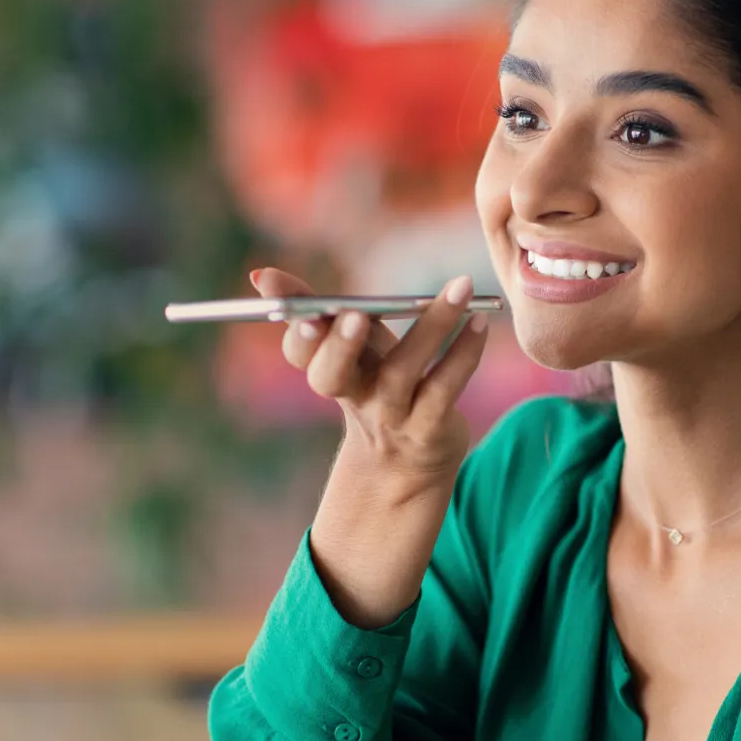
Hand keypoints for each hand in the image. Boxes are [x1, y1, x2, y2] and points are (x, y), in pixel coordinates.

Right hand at [258, 267, 489, 479]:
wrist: (407, 465)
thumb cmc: (376, 388)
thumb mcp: (349, 348)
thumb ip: (314, 308)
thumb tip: (261, 276)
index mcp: (329, 371)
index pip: (300, 353)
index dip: (297, 331)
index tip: (297, 305)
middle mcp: (354, 397)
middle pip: (332, 376)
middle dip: (338, 346)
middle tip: (353, 315)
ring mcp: (391, 416)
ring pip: (403, 372)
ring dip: (431, 326)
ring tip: (459, 287)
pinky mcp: (429, 430)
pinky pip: (445, 389)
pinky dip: (465, 354)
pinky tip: (479, 323)